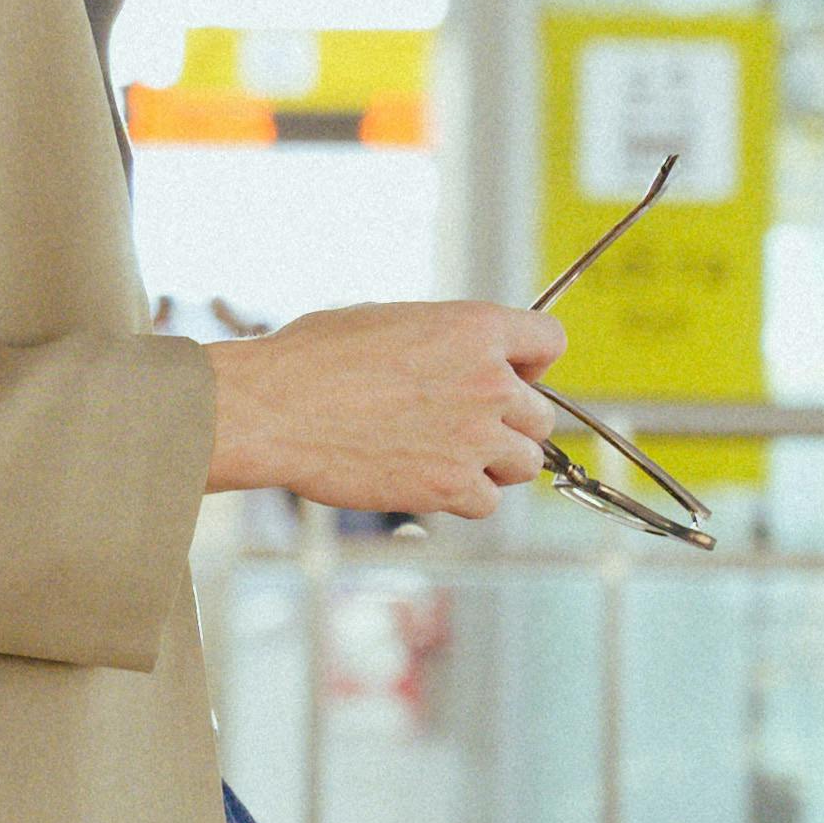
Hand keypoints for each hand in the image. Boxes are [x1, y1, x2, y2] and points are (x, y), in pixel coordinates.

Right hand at [201, 302, 565, 521]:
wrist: (273, 410)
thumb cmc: (312, 360)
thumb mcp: (386, 321)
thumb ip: (441, 340)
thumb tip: (456, 356)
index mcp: (475, 328)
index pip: (550, 341)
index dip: (531, 361)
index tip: (512, 376)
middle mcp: (489, 381)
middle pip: (541, 414)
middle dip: (508, 421)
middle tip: (463, 425)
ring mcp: (475, 437)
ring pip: (526, 462)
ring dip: (494, 462)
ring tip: (447, 456)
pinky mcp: (451, 485)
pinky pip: (487, 501)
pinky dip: (463, 496)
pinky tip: (426, 479)